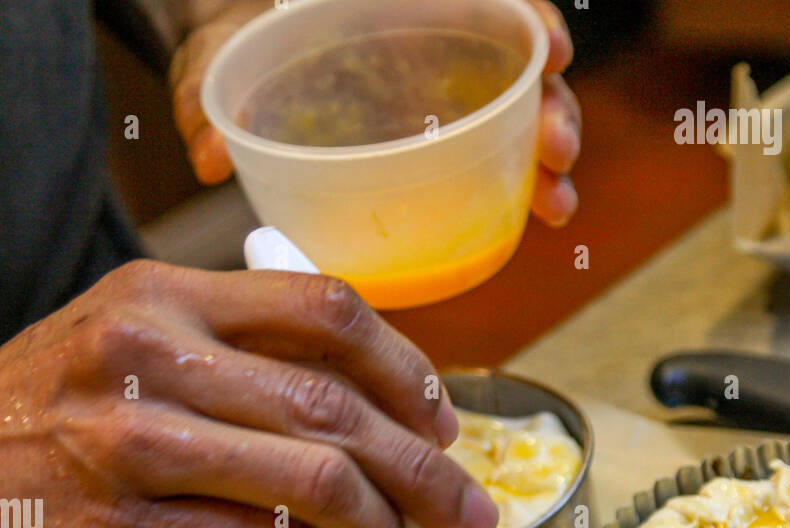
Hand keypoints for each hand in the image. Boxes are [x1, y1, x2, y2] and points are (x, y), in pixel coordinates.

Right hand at [0, 261, 496, 527]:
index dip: (407, 372)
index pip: (323, 311)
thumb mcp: (121, 354)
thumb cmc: (36, 427)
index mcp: (163, 299)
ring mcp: (135, 443)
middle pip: (337, 404)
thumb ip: (227, 364)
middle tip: (469, 517)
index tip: (443, 423)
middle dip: (427, 471)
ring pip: (314, 478)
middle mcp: (152, 355)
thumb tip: (359, 420)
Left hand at [169, 1, 579, 223]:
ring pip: (517, 116)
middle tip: (558, 150)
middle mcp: (433, 40)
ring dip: (546, 160)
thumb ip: (209, 94)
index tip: (554, 51)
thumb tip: (209, 158)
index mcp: (393, 3)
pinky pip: (494, 157)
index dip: (531, 19)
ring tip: (555, 206)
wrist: (235, 66)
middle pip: (517, 62)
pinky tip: (537, 220)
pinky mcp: (443, 138)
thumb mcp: (215, 58)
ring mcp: (443, 92)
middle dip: (553, 105)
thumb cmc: (232, 46)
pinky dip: (521, 186)